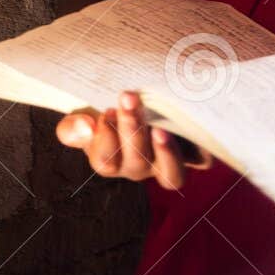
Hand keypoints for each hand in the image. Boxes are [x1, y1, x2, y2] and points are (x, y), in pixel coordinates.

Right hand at [55, 89, 212, 190]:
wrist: (143, 98)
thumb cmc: (108, 109)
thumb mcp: (84, 116)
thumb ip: (73, 126)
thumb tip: (87, 126)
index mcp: (111, 160)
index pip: (105, 162)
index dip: (105, 140)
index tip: (105, 112)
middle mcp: (140, 167)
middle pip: (137, 163)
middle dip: (131, 129)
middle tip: (129, 98)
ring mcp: (167, 163)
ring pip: (171, 176)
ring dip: (166, 155)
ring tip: (160, 130)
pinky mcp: (195, 153)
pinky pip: (202, 160)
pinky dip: (200, 148)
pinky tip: (189, 124)